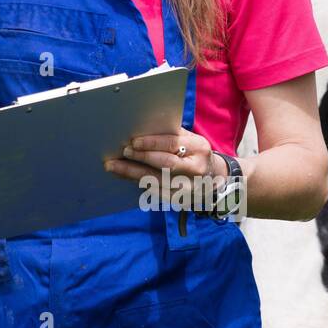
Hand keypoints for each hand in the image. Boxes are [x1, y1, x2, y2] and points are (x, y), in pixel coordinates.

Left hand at [104, 127, 219, 200]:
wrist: (213, 178)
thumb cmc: (193, 153)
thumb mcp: (190, 140)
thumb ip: (171, 134)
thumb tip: (140, 127)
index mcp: (199, 147)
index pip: (173, 143)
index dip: (152, 143)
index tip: (133, 141)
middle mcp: (196, 168)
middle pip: (166, 164)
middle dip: (141, 158)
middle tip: (122, 152)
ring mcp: (190, 187)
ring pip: (158, 180)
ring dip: (133, 173)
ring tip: (114, 166)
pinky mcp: (180, 200)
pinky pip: (156, 192)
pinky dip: (138, 183)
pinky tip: (124, 176)